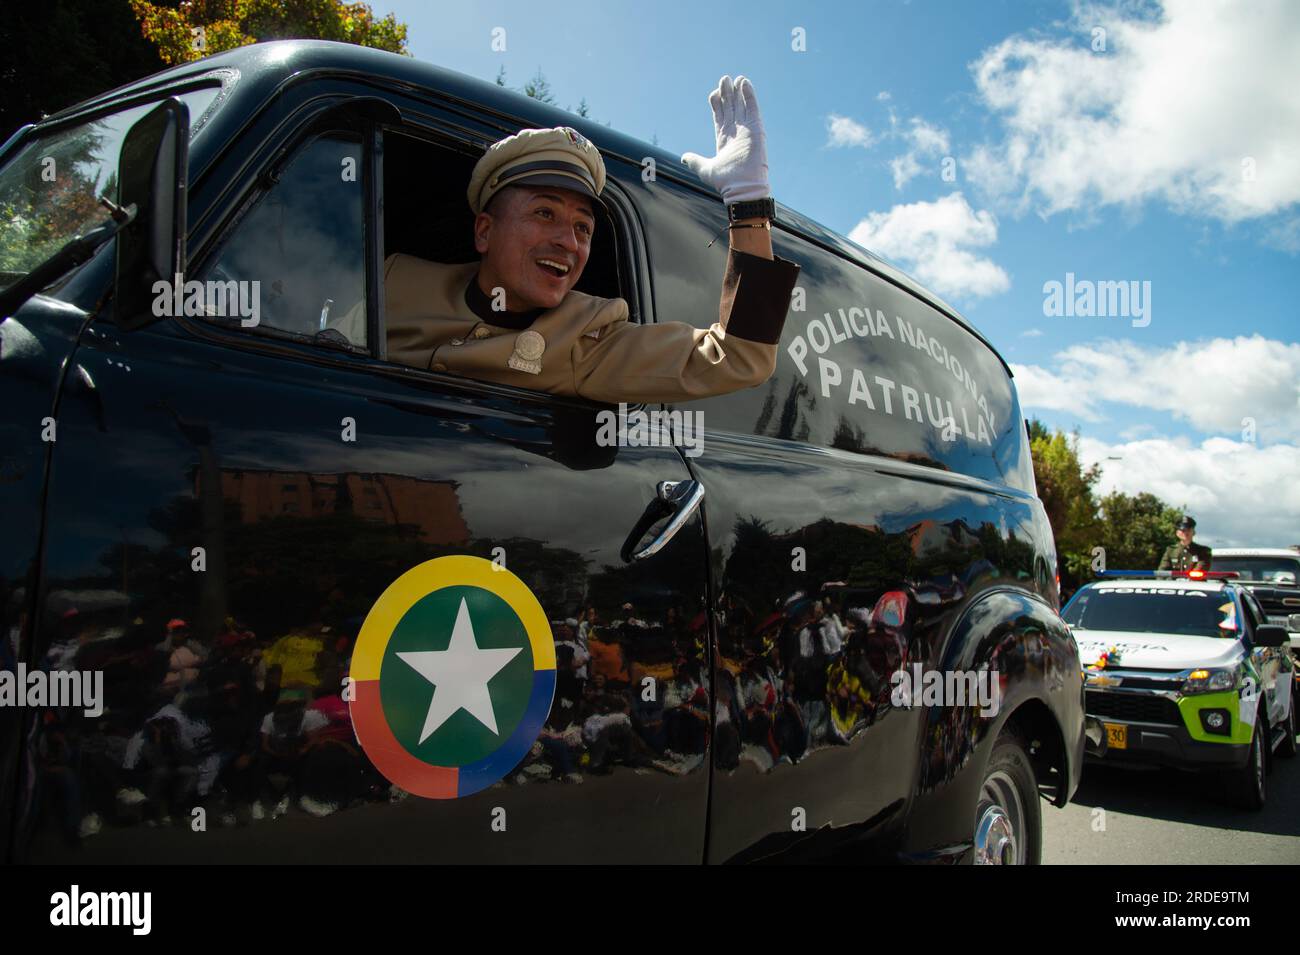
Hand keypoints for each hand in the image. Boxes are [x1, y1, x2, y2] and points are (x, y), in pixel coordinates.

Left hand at [681, 75, 769, 204]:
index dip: (717, 104)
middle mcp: (736, 131)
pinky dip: (749, 95)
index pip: (720, 115)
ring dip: (738, 91)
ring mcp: (746, 129)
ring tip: (734, 78)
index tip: (713, 94)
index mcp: (724, 138)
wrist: (741, 187)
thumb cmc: (725, 181)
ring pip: (742, 105)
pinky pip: (753, 107)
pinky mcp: (756, 128)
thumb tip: (683, 158)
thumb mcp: (705, 168)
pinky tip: (744, 82)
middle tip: (723, 79)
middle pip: (731, 107)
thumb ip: (694, 161)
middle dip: (727, 94)